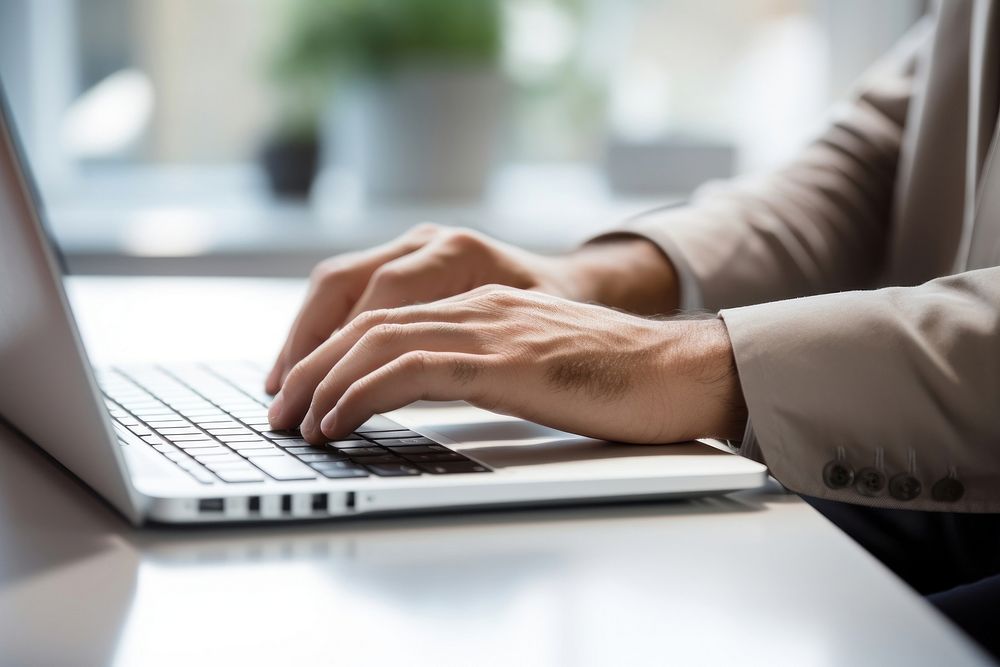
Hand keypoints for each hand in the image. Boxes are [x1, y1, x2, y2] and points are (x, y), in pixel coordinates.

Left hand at [268, 285, 744, 444]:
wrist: (678, 370)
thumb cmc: (614, 378)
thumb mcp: (533, 363)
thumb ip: (482, 364)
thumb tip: (426, 391)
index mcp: (481, 304)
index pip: (382, 314)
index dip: (329, 349)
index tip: (301, 389)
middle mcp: (477, 306)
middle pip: (365, 322)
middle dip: (309, 367)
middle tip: (279, 411)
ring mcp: (491, 328)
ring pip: (378, 341)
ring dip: (324, 383)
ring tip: (296, 423)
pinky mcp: (506, 360)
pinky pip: (413, 370)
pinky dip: (363, 395)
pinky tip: (339, 420)